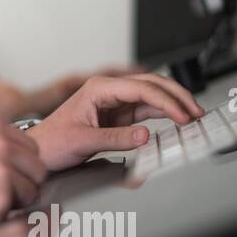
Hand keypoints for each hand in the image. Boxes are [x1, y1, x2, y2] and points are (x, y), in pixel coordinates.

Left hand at [28, 73, 202, 170]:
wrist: (39, 151)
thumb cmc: (52, 142)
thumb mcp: (83, 142)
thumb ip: (115, 139)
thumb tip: (144, 136)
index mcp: (98, 89)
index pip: (141, 88)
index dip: (166, 101)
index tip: (182, 115)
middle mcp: (108, 92)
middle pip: (151, 85)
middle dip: (177, 96)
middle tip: (197, 111)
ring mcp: (114, 103)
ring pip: (152, 96)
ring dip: (173, 105)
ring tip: (193, 116)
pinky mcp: (118, 116)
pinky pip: (146, 110)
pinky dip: (164, 114)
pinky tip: (177, 120)